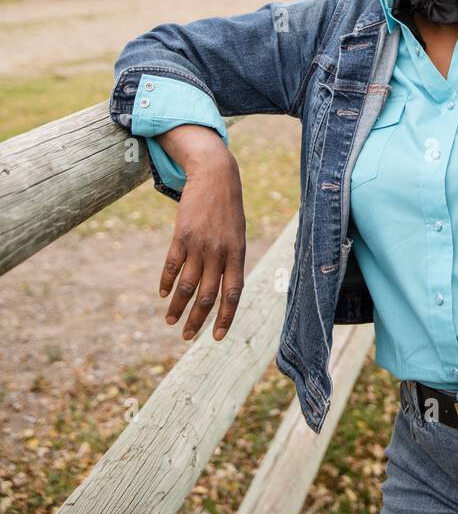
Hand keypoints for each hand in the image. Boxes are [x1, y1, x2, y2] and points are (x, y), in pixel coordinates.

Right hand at [155, 125, 245, 342]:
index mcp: (237, 254)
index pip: (233, 294)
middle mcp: (219, 252)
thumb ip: (231, 261)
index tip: (217, 338)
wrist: (215, 176)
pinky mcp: (181, 236)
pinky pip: (172, 266)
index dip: (225, 317)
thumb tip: (222, 291)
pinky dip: (166, 283)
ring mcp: (199, 245)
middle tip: (187, 337)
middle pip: (207, 295)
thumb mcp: (237, 234)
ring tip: (170, 322)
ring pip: (186, 286)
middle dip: (197, 320)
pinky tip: (163, 294)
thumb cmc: (228, 208)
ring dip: (177, 307)